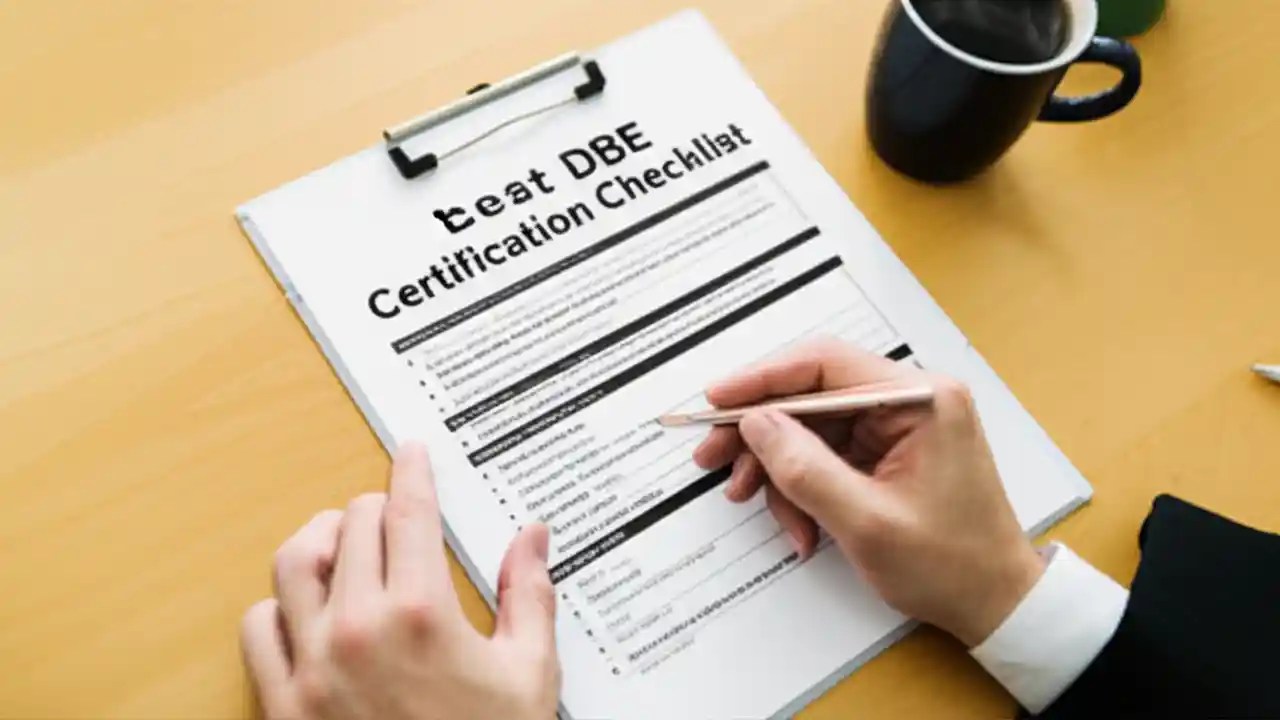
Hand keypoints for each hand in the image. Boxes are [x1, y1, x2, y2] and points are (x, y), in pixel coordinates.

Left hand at [240, 444, 558, 719]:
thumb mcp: (529, 675)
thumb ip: (530, 597)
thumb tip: (533, 539)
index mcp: (422, 614)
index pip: (408, 511)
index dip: (411, 471)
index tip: (411, 454)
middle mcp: (358, 630)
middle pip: (350, 525)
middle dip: (375, 506)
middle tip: (394, 511)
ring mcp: (312, 667)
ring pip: (292, 563)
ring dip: (320, 541)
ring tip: (343, 543)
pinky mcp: (283, 705)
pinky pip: (258, 628)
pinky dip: (277, 605)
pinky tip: (305, 608)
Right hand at [693, 339, 1044, 646]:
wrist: (995, 603)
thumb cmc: (952, 566)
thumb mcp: (867, 522)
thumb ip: (805, 468)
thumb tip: (755, 423)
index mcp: (920, 399)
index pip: (824, 364)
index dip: (762, 378)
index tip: (717, 399)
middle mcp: (910, 400)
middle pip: (810, 394)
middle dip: (760, 430)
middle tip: (714, 457)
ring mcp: (899, 426)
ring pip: (810, 427)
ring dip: (777, 467)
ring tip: (752, 500)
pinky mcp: (888, 451)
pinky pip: (826, 454)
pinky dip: (802, 486)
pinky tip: (798, 523)